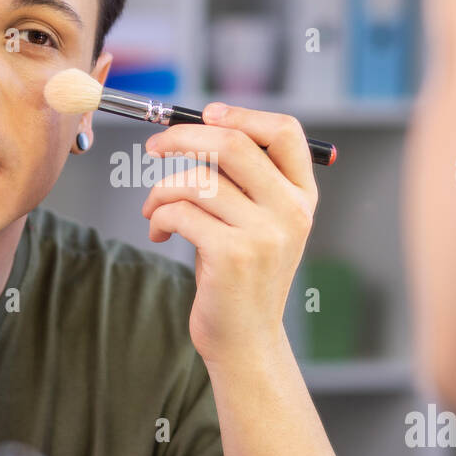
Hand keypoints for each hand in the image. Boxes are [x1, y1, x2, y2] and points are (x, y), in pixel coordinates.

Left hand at [141, 104, 318, 364]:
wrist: (246, 341)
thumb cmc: (240, 276)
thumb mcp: (256, 222)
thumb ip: (242, 180)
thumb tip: (199, 127)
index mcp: (302, 196)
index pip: (285, 132)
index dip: (242, 114)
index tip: (205, 115)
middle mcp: (291, 211)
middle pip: (233, 144)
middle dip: (182, 138)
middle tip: (154, 148)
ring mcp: (265, 234)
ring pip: (198, 180)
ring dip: (162, 189)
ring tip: (154, 209)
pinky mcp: (233, 256)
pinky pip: (181, 212)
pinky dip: (158, 217)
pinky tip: (158, 232)